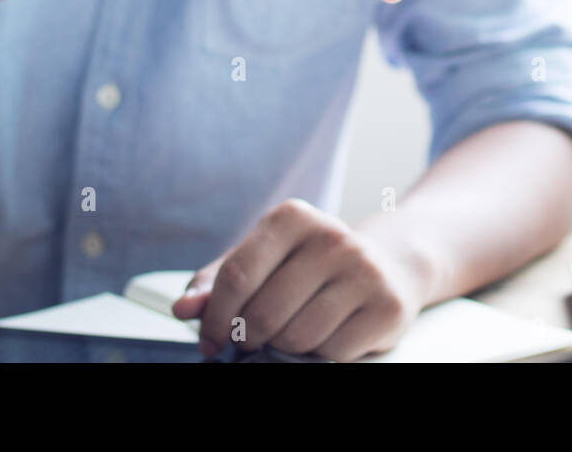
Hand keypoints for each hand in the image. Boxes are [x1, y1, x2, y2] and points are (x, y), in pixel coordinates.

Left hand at [172, 199, 427, 360]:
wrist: (388, 267)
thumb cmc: (310, 267)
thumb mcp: (263, 261)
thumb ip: (217, 282)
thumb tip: (183, 308)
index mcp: (293, 217)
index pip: (236, 276)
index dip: (215, 317)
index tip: (211, 339)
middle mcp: (332, 236)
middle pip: (263, 313)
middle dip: (250, 337)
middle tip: (255, 338)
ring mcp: (364, 270)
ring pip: (296, 338)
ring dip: (286, 347)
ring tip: (294, 330)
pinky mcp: (387, 306)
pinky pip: (332, 353)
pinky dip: (320, 355)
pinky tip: (327, 334)